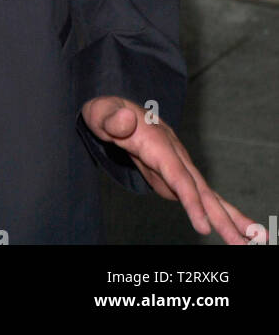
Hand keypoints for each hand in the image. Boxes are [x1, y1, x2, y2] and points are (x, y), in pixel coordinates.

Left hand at [81, 95, 258, 244]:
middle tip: (247, 241)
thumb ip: (111, 118)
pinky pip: (199, 197)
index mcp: (159, 142)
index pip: (178, 176)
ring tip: (252, 241)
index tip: (203, 226)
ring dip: (229, 218)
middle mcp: (176, 154)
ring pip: (206, 195)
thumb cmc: (107, 113)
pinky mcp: (177, 176)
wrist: (116, 111)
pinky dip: (216, 213)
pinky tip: (234, 231)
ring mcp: (179, 165)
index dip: (192, 200)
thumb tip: (125, 121)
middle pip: (201, 189)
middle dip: (223, 217)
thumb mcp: (101, 112)